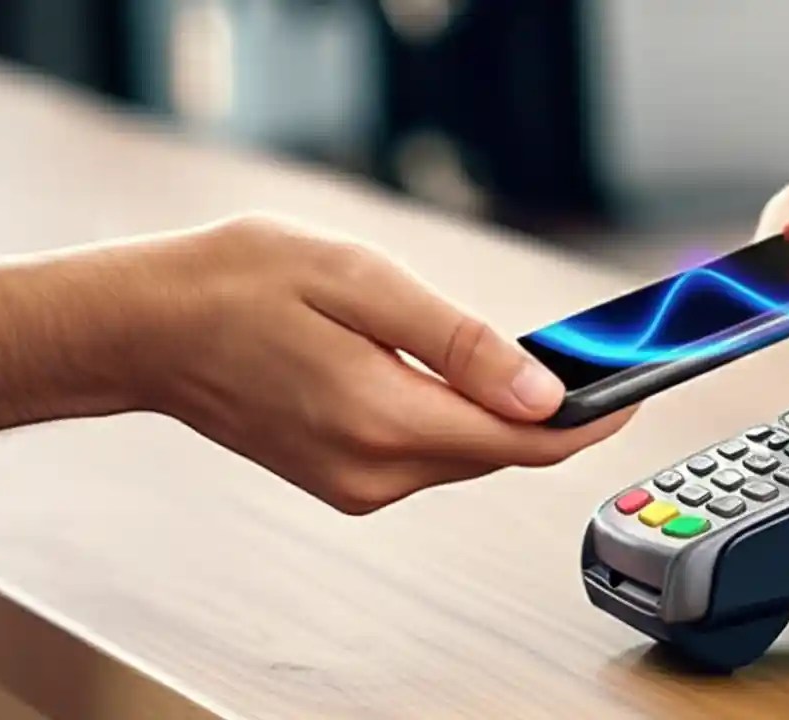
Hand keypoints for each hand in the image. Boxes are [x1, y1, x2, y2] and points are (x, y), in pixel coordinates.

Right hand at [101, 216, 633, 512]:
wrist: (149, 328)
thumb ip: (459, 344)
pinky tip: (456, 380)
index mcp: (384, 419)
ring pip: (468, 457)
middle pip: (503, 455)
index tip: (639, 386)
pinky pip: (429, 456)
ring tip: (527, 361)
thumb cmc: (239, 286)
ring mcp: (356, 484)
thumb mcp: (361, 283)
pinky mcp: (344, 480)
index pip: (525, 443)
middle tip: (591, 357)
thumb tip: (541, 392)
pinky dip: (458, 421)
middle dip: (555, 411)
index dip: (594, 418)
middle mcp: (373, 471)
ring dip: (504, 415)